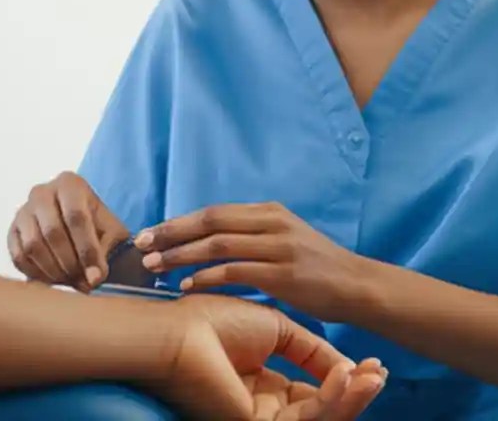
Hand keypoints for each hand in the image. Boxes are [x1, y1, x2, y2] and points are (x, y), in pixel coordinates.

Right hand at [7, 171, 128, 291]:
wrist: (79, 231)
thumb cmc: (98, 229)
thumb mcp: (111, 233)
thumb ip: (106, 252)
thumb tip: (94, 278)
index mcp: (70, 184)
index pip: (76, 216)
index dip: (87, 250)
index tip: (96, 276)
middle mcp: (42, 192)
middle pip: (52, 232)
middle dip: (70, 263)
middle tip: (85, 282)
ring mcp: (23, 211)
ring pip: (33, 246)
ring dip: (54, 271)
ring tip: (72, 281)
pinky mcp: (12, 232)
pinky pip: (19, 257)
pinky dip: (38, 274)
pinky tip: (55, 280)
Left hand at [134, 202, 372, 320]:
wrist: (356, 285)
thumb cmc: (316, 268)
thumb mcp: (284, 240)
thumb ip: (250, 237)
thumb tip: (207, 243)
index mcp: (268, 212)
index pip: (213, 211)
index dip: (178, 221)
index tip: (149, 232)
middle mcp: (272, 223)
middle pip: (210, 221)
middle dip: (171, 233)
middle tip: (141, 245)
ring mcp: (279, 247)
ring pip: (218, 245)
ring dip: (182, 255)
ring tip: (155, 266)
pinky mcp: (284, 274)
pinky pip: (236, 272)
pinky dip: (207, 278)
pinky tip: (186, 286)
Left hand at [153, 294, 385, 419]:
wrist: (179, 333)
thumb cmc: (213, 323)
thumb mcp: (275, 329)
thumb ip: (309, 349)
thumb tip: (345, 366)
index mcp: (261, 388)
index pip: (312, 394)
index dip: (343, 381)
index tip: (370, 364)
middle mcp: (262, 409)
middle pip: (321, 411)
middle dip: (355, 394)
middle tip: (380, 374)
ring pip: (319, 419)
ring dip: (352, 399)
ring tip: (376, 378)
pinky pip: (307, 419)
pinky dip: (333, 399)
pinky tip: (349, 377)